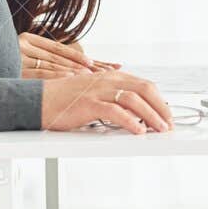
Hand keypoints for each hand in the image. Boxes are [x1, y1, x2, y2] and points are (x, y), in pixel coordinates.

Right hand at [20, 32, 95, 75]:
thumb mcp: (21, 51)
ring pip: (51, 64)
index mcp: (27, 38)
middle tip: (94, 71)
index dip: (74, 54)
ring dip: (70, 70)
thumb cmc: (5, 60)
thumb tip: (64, 61)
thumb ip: (38, 53)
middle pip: (56, 56)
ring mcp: (19, 58)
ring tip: (87, 75)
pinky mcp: (16, 70)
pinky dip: (56, 75)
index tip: (90, 62)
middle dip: (77, 64)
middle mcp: (23, 45)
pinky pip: (40, 73)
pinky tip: (69, 78)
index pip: (56, 47)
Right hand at [40, 71, 172, 134]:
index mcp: (110, 77)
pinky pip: (115, 111)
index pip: (144, 85)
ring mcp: (98, 91)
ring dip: (152, 116)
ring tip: (160, 129)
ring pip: (135, 100)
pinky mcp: (89, 104)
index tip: (167, 115)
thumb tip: (134, 113)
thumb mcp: (93, 93)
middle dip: (162, 107)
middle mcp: (107, 80)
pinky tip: (138, 131)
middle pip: (145, 89)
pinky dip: (131, 122)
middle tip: (169, 124)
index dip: (160, 101)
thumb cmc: (64, 100)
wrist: (37, 100)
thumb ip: (112, 98)